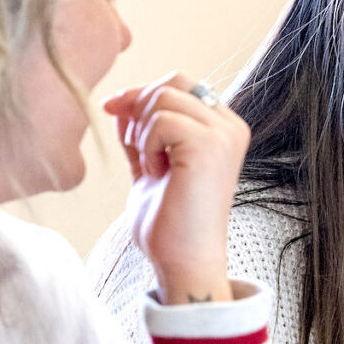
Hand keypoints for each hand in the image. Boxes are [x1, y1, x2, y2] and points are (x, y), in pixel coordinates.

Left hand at [104, 72, 248, 304]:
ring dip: (143, 131)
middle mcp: (230, 126)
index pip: (179, 85)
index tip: (113, 110)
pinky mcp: (209, 144)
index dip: (142, 94)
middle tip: (130, 143)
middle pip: (173, 81)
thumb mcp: (150, 167)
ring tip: (151, 168)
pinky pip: (161, 119)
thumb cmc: (170, 225)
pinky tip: (157, 175)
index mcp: (222, 129)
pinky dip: (147, 145)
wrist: (183, 262)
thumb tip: (122, 103)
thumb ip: (142, 134)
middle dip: (139, 105)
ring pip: (164, 96)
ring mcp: (223, 134)